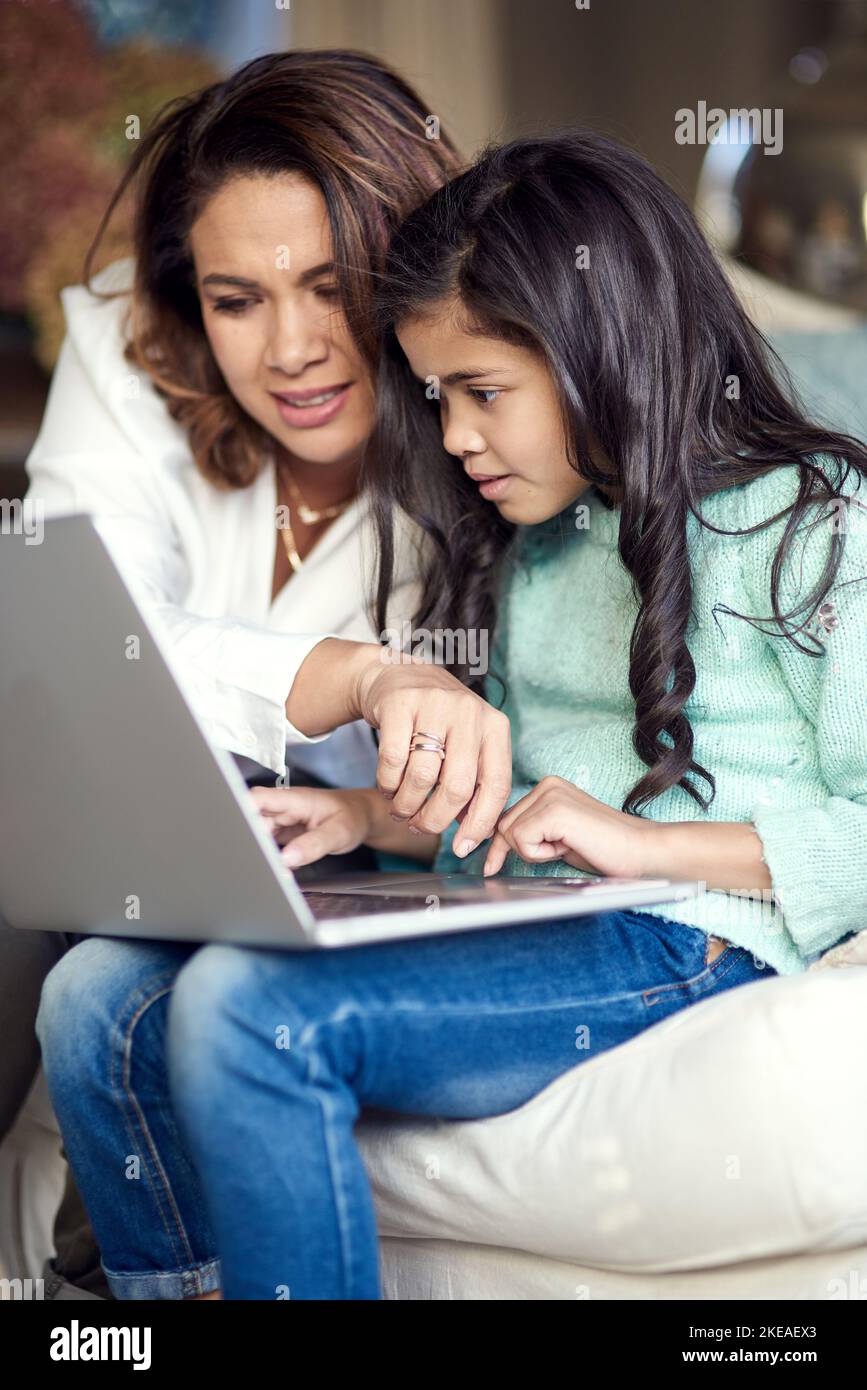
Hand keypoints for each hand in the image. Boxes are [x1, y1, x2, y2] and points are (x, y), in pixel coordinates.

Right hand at [250, 786, 372, 868]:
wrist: (360, 817)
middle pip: (251, 820)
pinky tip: (280, 870)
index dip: (242, 812)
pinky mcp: (282, 834)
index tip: (239, 833)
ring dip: (260, 853)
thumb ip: (314, 845)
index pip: (259, 799)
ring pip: (257, 835)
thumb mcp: (340, 832)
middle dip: (250, 841)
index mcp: (294, 799)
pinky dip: (270, 859)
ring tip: (273, 870)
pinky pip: (267, 846)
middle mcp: (282, 808)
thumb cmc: (352, 817)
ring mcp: (280, 821)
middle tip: (259, 862)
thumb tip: (286, 859)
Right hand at [352, 652, 511, 855]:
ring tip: (401, 808)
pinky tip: (388, 785)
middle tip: (420, 826)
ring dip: (406, 805)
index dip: (480, 824)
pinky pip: (392, 761)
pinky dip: (387, 783)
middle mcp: (470, 713)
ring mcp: (435, 704)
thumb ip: (473, 783)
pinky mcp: (400, 704)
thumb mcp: (466, 743)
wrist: (397, 674)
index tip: (463, 848)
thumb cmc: (437, 720)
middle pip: (457, 787)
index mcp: (495, 727)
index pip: (497, 785)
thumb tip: (470, 834)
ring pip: (421, 777)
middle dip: (435, 819)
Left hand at [483, 776, 655, 877]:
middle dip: (521, 850)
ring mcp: (551, 794)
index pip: (505, 817)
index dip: (500, 845)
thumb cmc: (604, 849)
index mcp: (548, 787)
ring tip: (567, 846)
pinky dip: (540, 854)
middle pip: (502, 826)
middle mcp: (547, 785)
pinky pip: (521, 840)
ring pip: (509, 834)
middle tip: (559, 850)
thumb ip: (531, 832)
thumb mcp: (557, 838)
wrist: (641, 851)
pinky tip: (568, 847)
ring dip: (533, 852)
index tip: (492, 867)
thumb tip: (494, 842)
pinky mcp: (554, 810)